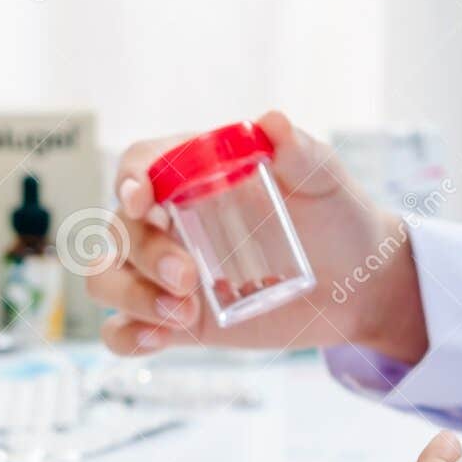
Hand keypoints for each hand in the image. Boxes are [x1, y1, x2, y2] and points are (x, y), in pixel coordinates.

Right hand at [91, 110, 429, 364]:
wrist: (355, 285)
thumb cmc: (335, 219)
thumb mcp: (323, 182)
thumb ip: (299, 153)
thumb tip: (271, 123)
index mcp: (193, 176)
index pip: (139, 166)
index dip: (129, 179)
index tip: (143, 198)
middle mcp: (169, 222)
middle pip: (118, 230)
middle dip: (145, 255)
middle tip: (190, 277)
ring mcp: (165, 274)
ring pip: (106, 279)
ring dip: (132, 297)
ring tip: (183, 314)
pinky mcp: (174, 320)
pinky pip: (122, 331)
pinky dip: (128, 336)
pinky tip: (160, 338)